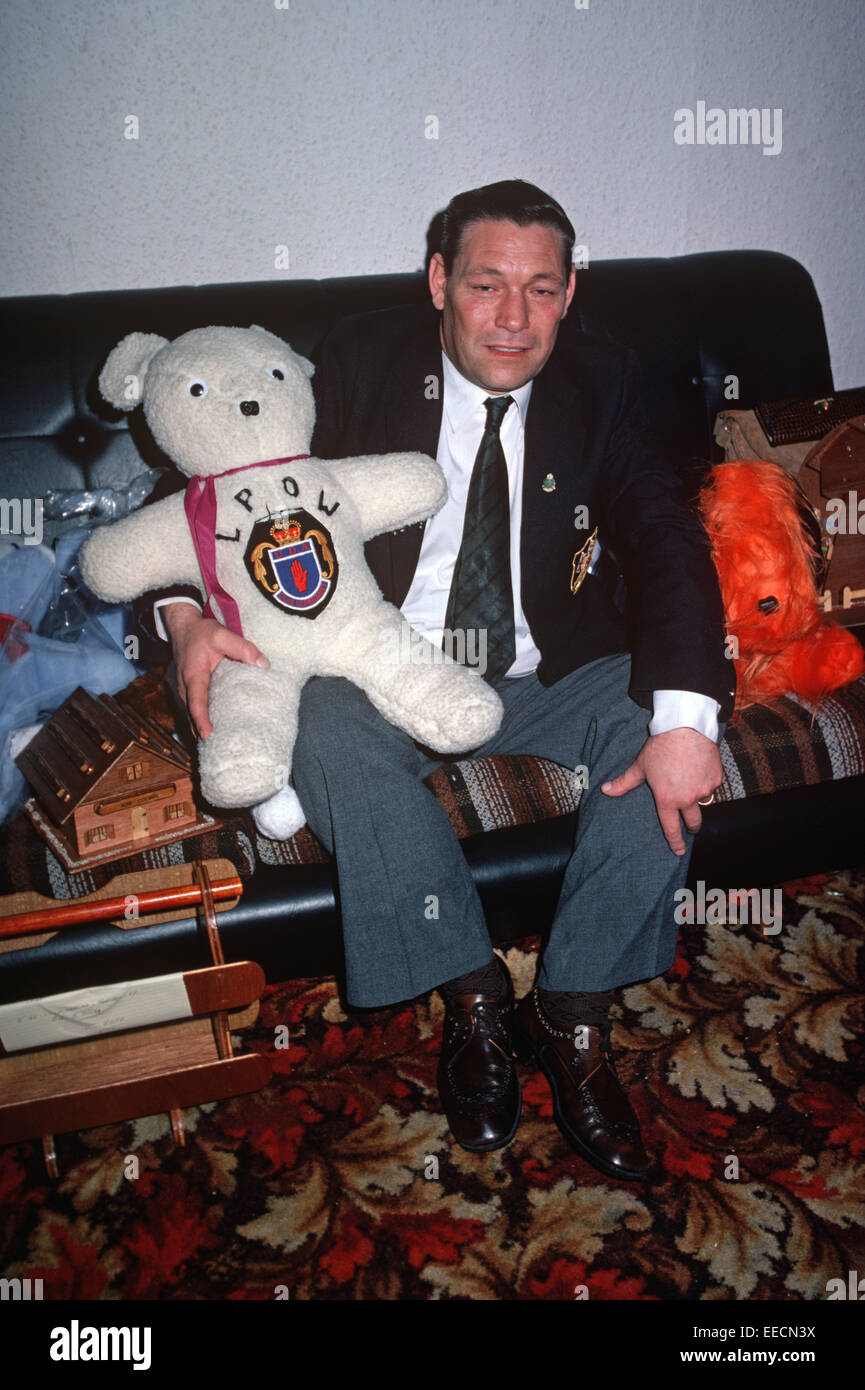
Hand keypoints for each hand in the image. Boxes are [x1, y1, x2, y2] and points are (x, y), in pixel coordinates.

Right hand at [162, 603, 268, 739]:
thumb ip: (244, 648)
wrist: (183, 627)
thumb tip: (264, 665)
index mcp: (193, 675)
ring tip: (215, 748)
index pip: (196, 701)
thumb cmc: (202, 631)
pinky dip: (197, 722)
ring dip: (198, 730)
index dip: (201, 719)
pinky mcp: (187, 691)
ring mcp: (183, 690)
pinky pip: (191, 710)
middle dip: (200, 733)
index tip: (207, 735)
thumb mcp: (223, 635)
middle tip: (217, 751)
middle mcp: (185, 686)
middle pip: (190, 715)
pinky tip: (210, 733)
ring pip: (189, 715)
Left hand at [600, 727, 721, 856]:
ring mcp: (704, 789)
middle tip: (690, 827)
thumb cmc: (660, 747)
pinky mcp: (716, 778)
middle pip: (693, 822)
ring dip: (698, 797)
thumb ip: (624, 782)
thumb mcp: (640, 766)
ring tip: (690, 783)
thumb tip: (605, 790)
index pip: (671, 828)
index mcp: (667, 799)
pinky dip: (706, 781)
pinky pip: (712, 785)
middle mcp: (687, 798)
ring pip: (703, 800)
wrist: (685, 727)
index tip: (678, 850)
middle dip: (691, 827)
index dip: (675, 842)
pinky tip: (699, 769)